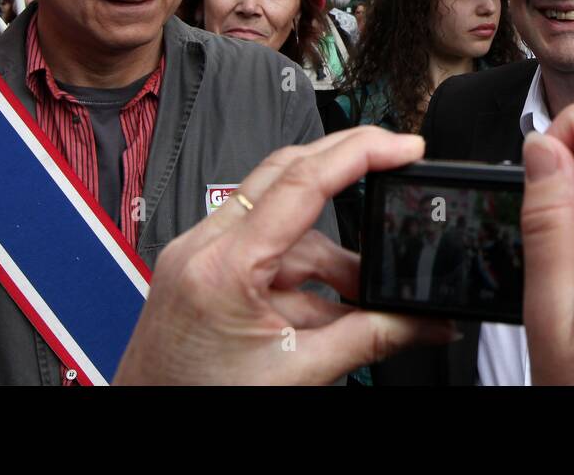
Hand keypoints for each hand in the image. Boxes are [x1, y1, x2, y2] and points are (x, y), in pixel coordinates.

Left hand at [114, 126, 457, 384]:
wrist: (147, 427)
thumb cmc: (198, 404)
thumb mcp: (298, 372)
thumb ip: (370, 339)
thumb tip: (426, 322)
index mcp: (223, 266)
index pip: (302, 182)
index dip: (361, 153)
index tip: (405, 145)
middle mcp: (204, 246)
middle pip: (288, 174)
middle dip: (350, 164)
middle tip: (401, 162)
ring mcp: (200, 255)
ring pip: (285, 220)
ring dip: (335, 252)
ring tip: (370, 300)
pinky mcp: (204, 270)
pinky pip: (268, 248)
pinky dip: (310, 271)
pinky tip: (337, 307)